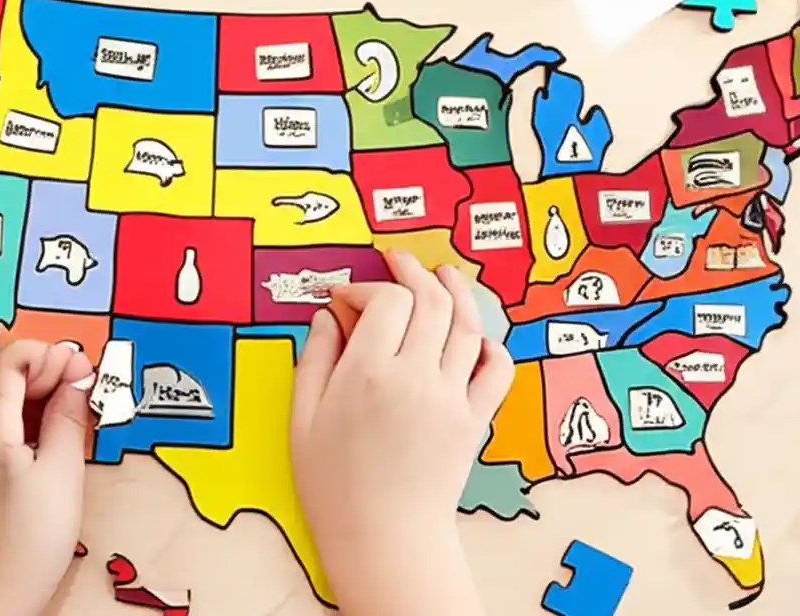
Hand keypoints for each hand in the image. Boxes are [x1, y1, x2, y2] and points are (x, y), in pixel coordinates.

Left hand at [0, 319, 93, 615]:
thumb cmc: (27, 540)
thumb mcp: (63, 476)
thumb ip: (68, 416)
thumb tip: (79, 375)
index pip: (9, 358)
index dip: (50, 356)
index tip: (80, 373)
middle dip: (19, 351)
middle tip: (56, 380)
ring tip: (37, 391)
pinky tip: (14, 405)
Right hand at [290, 250, 513, 615]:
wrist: (382, 539)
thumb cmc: (332, 484)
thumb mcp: (303, 419)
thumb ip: (314, 359)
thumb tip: (327, 314)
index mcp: (368, 374)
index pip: (384, 301)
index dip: (365, 288)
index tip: (345, 297)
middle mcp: (415, 378)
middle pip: (429, 300)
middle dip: (413, 271)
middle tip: (398, 260)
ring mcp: (451, 398)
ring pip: (466, 325)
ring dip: (457, 290)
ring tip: (444, 274)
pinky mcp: (475, 420)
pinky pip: (497, 369)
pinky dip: (490, 345)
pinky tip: (473, 335)